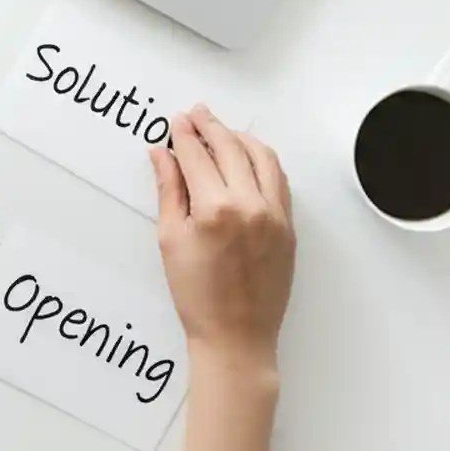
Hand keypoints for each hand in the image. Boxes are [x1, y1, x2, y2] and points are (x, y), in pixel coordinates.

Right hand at [150, 105, 294, 450]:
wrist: (235, 336)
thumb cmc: (196, 296)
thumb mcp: (170, 239)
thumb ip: (168, 190)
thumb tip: (161, 154)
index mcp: (215, 208)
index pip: (196, 155)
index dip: (184, 134)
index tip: (176, 121)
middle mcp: (250, 204)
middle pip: (230, 147)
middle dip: (211, 126)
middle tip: (196, 114)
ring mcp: (275, 214)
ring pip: (262, 157)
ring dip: (240, 137)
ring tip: (223, 130)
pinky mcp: (288, 226)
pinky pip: (279, 179)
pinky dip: (263, 160)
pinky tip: (249, 156)